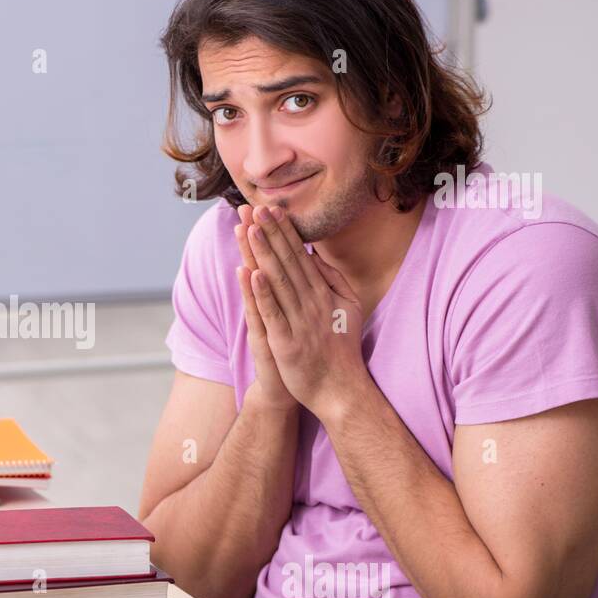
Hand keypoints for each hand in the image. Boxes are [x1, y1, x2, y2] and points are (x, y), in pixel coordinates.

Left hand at [243, 203, 370, 420]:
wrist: (340, 390)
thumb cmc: (340, 348)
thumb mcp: (347, 308)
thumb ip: (333, 280)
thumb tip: (316, 256)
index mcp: (323, 293)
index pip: (300, 255)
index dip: (284, 231)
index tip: (272, 208)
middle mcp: (312, 302)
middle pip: (288, 262)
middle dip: (271, 233)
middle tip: (257, 206)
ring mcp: (299, 322)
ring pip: (278, 282)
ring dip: (264, 254)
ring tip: (250, 229)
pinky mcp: (286, 342)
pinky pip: (272, 313)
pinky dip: (262, 293)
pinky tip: (251, 273)